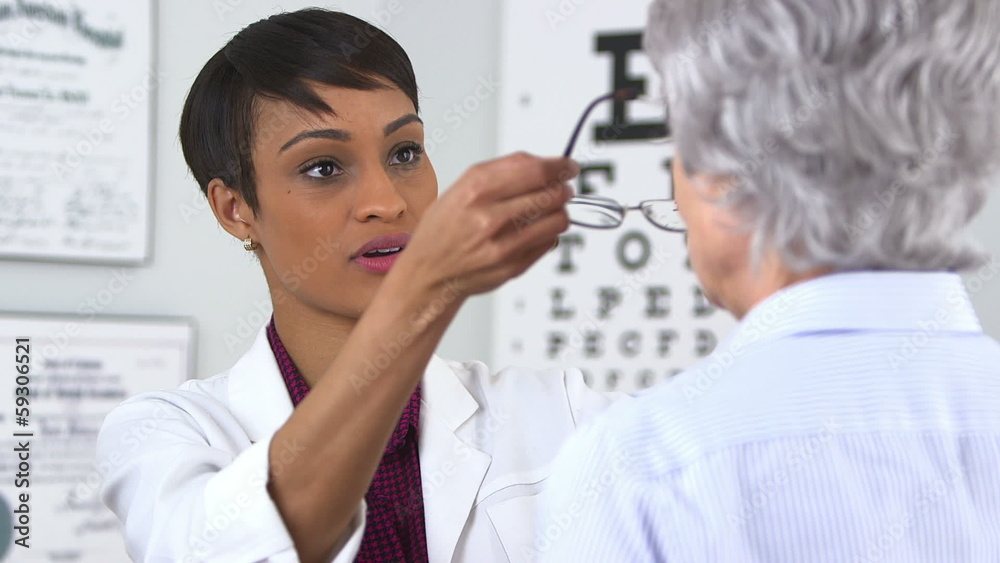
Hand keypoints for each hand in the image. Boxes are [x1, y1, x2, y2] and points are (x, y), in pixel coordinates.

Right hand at [394, 152, 577, 296]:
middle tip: (563, 188)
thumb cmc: (443, 230)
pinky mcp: (512, 266)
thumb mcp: (461, 188)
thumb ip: (501, 172)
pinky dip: (548, 234)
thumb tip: (543, 163)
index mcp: (475, 190)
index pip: (534, 170)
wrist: (428, 274)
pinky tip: (534, 232)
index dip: (559, 166)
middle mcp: (488, 217)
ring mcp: (502, 245)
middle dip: (563, 189)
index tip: (567, 166)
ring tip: (551, 211)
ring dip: (560, 212)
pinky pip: (549, 243)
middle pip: (550, 194)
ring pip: (557, 220)